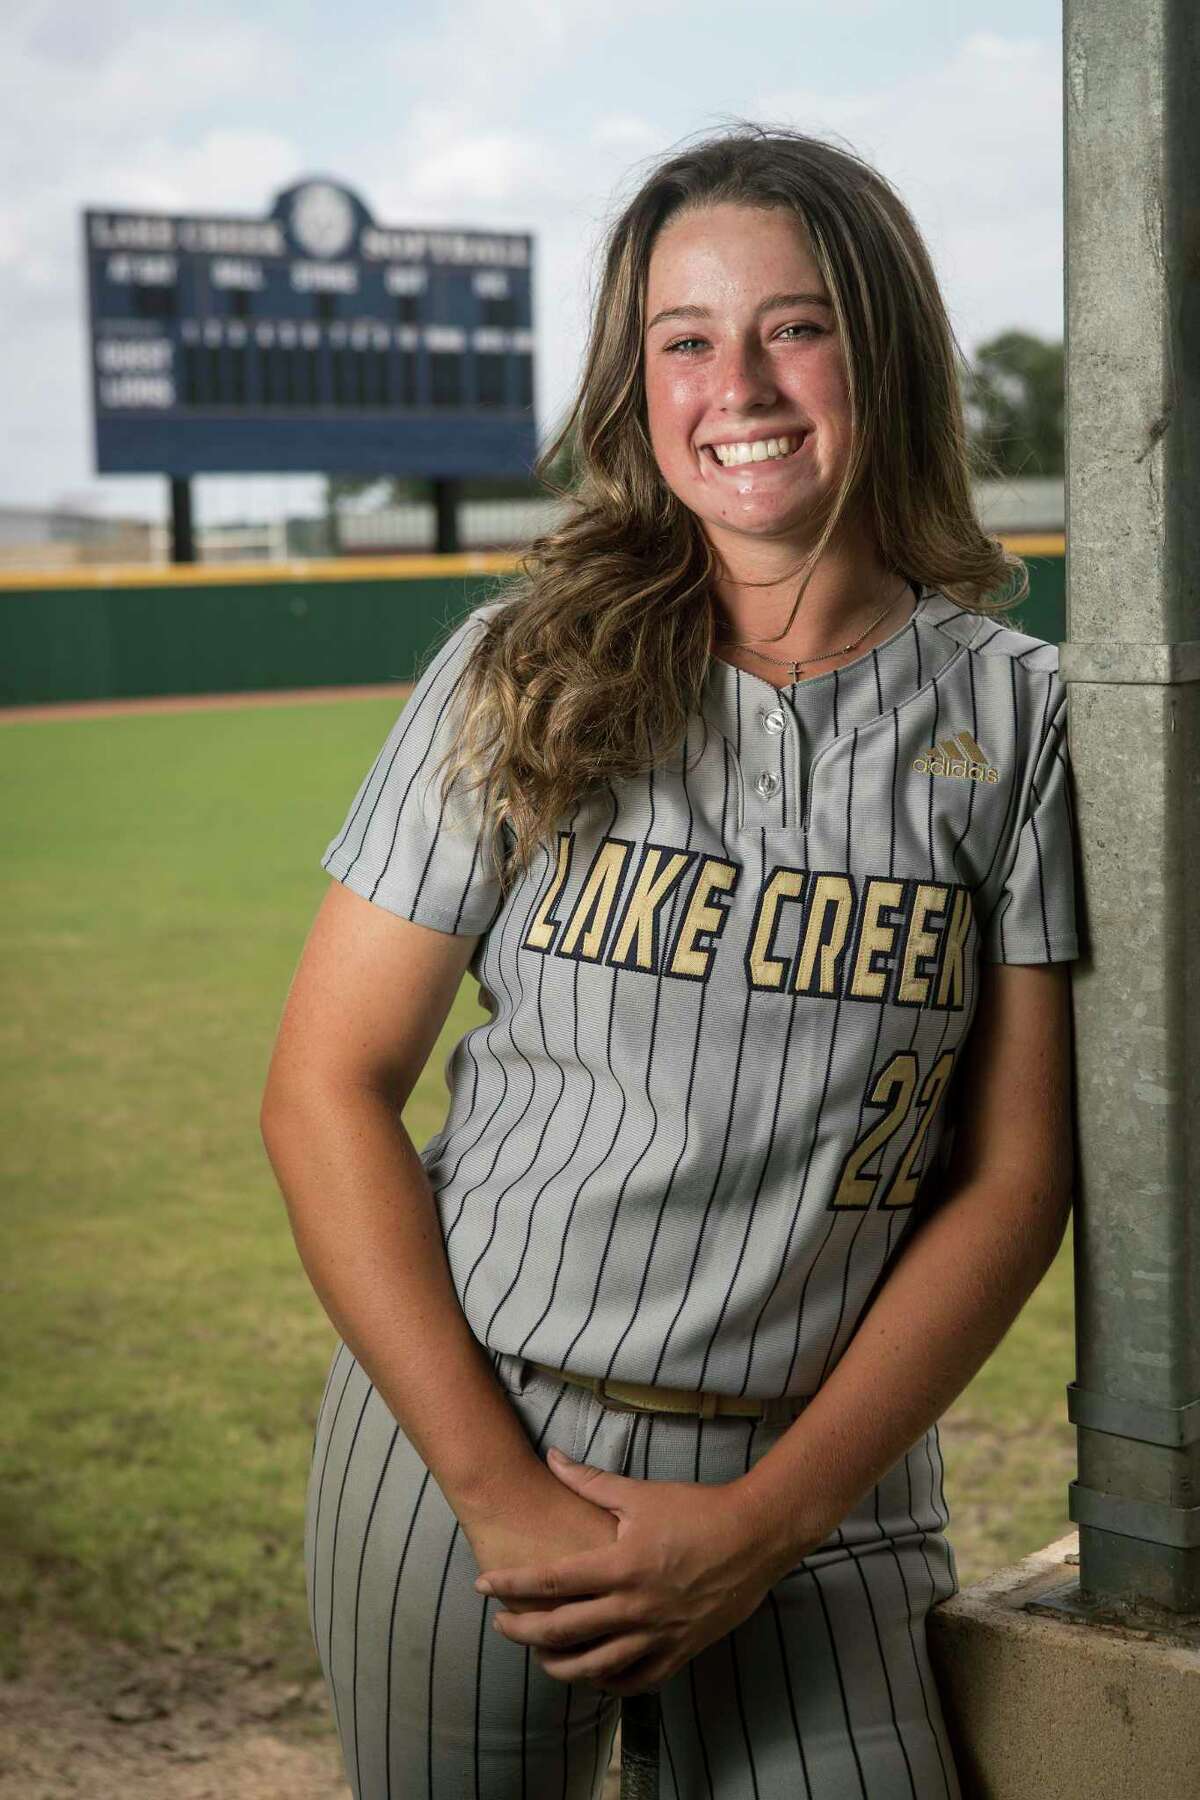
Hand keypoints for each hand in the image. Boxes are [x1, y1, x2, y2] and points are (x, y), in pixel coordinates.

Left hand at [473, 1446, 784, 1697]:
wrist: (755, 1537)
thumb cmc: (697, 1509)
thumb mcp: (640, 1493)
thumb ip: (590, 1481)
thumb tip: (552, 1458)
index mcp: (620, 1565)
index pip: (551, 1582)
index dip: (512, 1586)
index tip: (484, 1586)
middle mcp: (634, 1607)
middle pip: (562, 1631)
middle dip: (523, 1631)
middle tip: (501, 1625)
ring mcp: (658, 1635)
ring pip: (594, 1667)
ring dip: (558, 1666)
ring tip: (539, 1657)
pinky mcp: (680, 1651)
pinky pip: (635, 1680)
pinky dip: (608, 1682)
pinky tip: (592, 1675)